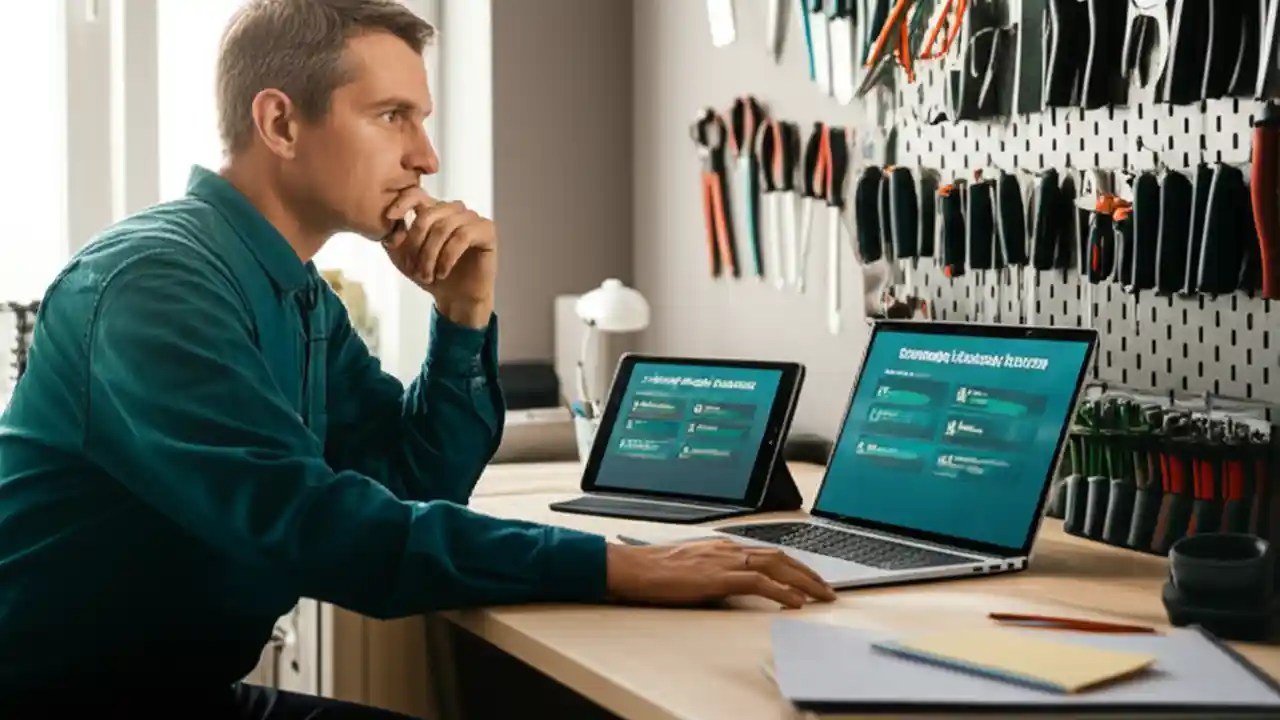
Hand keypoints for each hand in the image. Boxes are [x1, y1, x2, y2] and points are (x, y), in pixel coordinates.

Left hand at [382, 187, 496, 325]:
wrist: (456, 300)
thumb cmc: (432, 276)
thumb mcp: (404, 258)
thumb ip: (393, 238)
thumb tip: (391, 223)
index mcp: (434, 211)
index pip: (416, 194)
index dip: (402, 202)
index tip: (390, 217)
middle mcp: (453, 210)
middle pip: (428, 214)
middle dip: (416, 245)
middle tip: (412, 269)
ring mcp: (472, 218)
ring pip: (444, 227)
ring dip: (430, 255)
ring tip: (427, 275)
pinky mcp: (486, 230)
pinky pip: (463, 237)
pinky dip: (448, 257)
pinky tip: (442, 273)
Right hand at [605, 539, 836, 608]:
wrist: (634, 568)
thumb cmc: (655, 570)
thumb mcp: (692, 567)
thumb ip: (713, 571)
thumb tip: (728, 584)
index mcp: (723, 546)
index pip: (768, 552)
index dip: (793, 564)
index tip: (809, 577)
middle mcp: (729, 548)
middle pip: (780, 556)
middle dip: (808, 572)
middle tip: (827, 588)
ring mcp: (725, 560)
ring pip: (777, 566)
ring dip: (804, 581)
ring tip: (821, 595)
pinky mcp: (720, 577)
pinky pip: (760, 582)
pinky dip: (782, 591)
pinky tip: (795, 602)